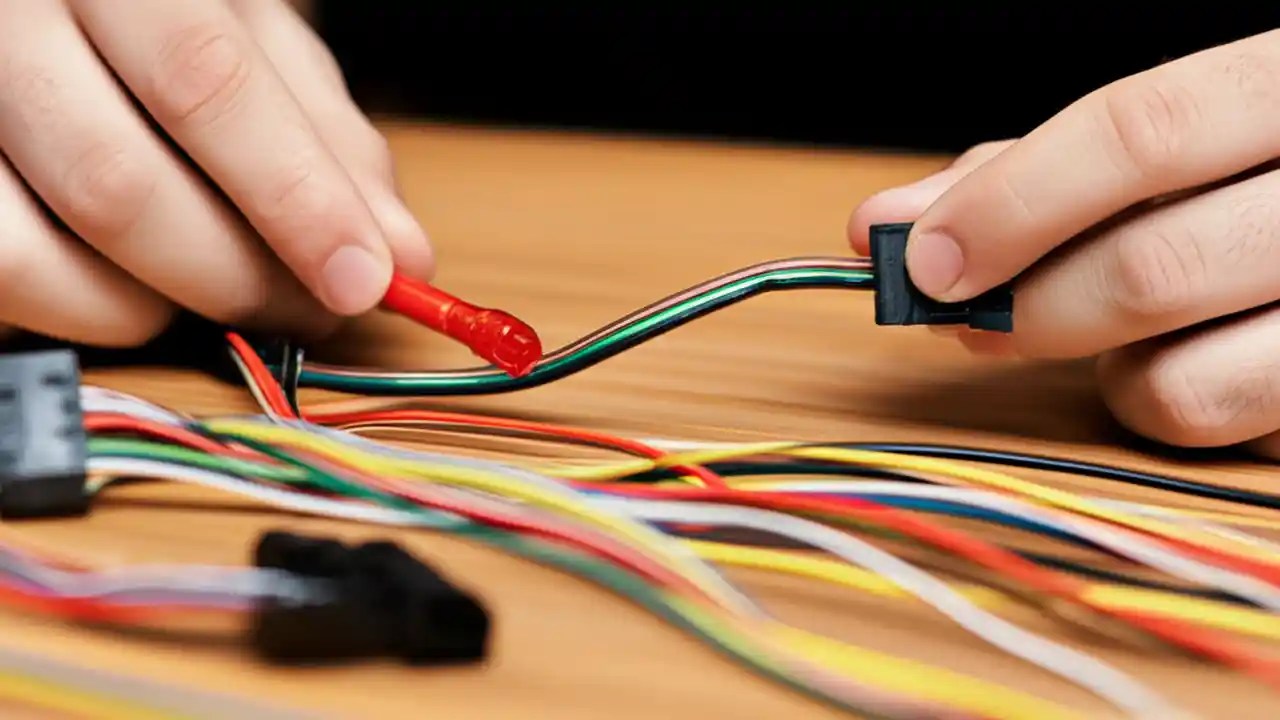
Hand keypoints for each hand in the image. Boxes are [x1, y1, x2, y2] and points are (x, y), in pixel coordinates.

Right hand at [0, 0, 432, 346]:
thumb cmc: (160, 19)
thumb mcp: (254, 41)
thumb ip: (326, 138)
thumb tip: (399, 256)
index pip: (205, 83)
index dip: (295, 197)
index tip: (364, 279)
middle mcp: (9, 20)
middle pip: (120, 186)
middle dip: (239, 278)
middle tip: (310, 308)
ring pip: (48, 253)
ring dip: (162, 305)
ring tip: (224, 287)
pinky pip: (6, 276)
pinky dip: (87, 310)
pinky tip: (138, 291)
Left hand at [848, 30, 1279, 456]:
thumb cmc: (1230, 172)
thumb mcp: (1153, 143)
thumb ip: (1025, 172)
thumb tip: (886, 225)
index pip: (1144, 131)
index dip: (1012, 201)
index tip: (921, 255)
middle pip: (1149, 268)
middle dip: (1020, 307)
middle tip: (958, 313)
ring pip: (1176, 376)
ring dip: (1089, 361)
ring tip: (1095, 319)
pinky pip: (1203, 424)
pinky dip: (1148, 399)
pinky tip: (1167, 349)